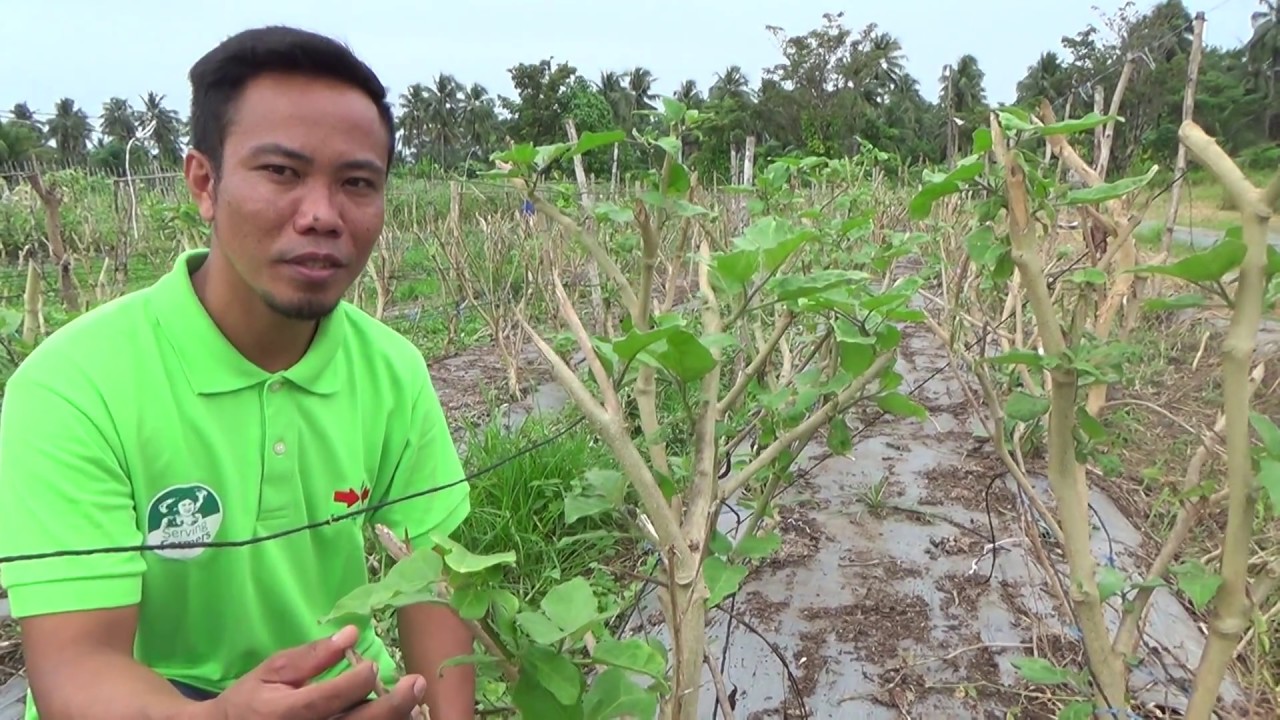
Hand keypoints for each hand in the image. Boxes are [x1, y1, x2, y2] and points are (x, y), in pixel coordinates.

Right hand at [200, 625, 427, 719]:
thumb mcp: (272, 672)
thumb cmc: (250, 701)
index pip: (328, 698)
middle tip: (417, 682)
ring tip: (414, 704)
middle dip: (394, 704)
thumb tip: (351, 634)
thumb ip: (312, 656)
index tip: (371, 665)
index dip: (357, 681)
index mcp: (286, 712)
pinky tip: (398, 718)